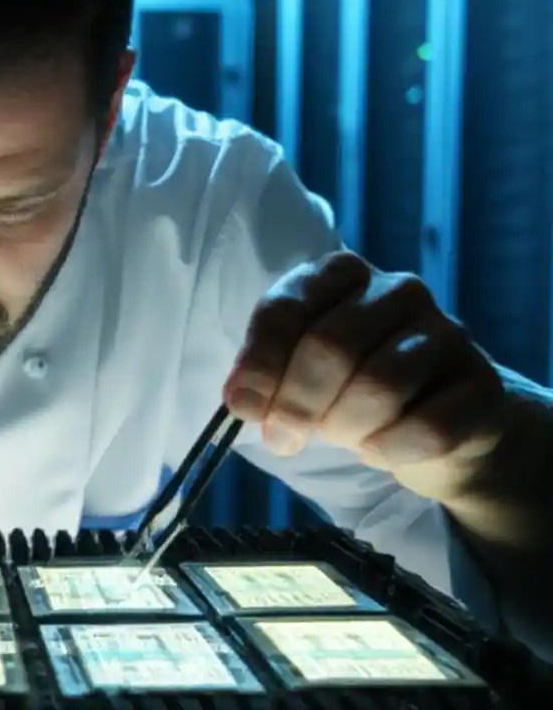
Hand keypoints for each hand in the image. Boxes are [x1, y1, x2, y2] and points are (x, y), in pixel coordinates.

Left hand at [222, 251, 506, 502]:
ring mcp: (448, 334)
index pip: (286, 308)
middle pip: (332, 344)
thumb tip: (243, 402)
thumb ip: (265, 378)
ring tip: (339, 437)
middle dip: (297, 402)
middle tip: (284, 437)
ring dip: (344, 427)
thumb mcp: (295, 372)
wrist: (434, 425)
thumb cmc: (346, 389)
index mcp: (342, 275)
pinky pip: (427, 427)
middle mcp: (398, 291)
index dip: (259, 365)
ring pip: (380, 384)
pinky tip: (377, 450)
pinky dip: (388, 450)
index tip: (245, 408)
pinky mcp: (482, 385)